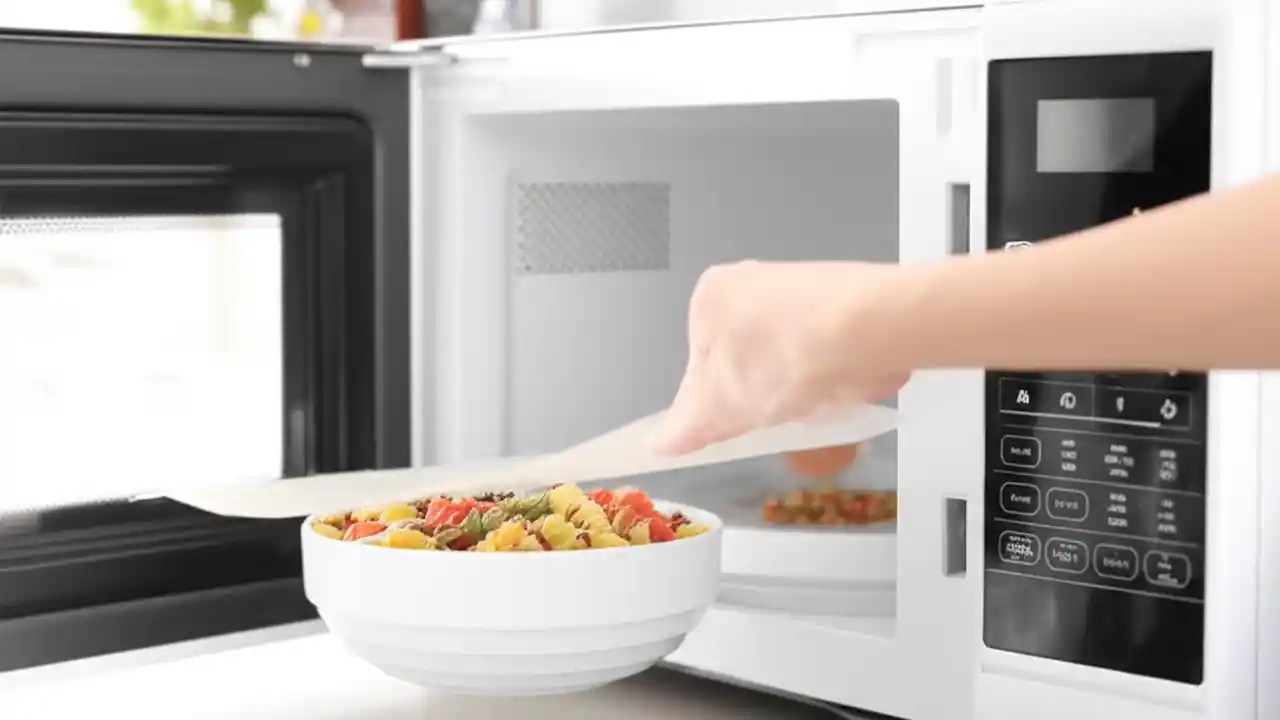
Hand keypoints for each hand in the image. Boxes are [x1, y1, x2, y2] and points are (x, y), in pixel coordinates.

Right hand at [650, 260, 910, 454]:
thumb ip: (686, 427)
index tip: (736, 425)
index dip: (717, 403)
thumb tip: (657, 443)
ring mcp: (802, 289)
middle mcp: (753, 281)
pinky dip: (833, 374)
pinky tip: (842, 386)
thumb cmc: (782, 358)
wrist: (869, 329)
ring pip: (789, 361)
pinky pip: (828, 352)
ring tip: (814, 399)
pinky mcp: (846, 302)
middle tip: (778, 413)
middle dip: (763, 394)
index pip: (700, 365)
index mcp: (710, 295)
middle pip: (747, 361)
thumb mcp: (721, 407)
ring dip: (800, 388)